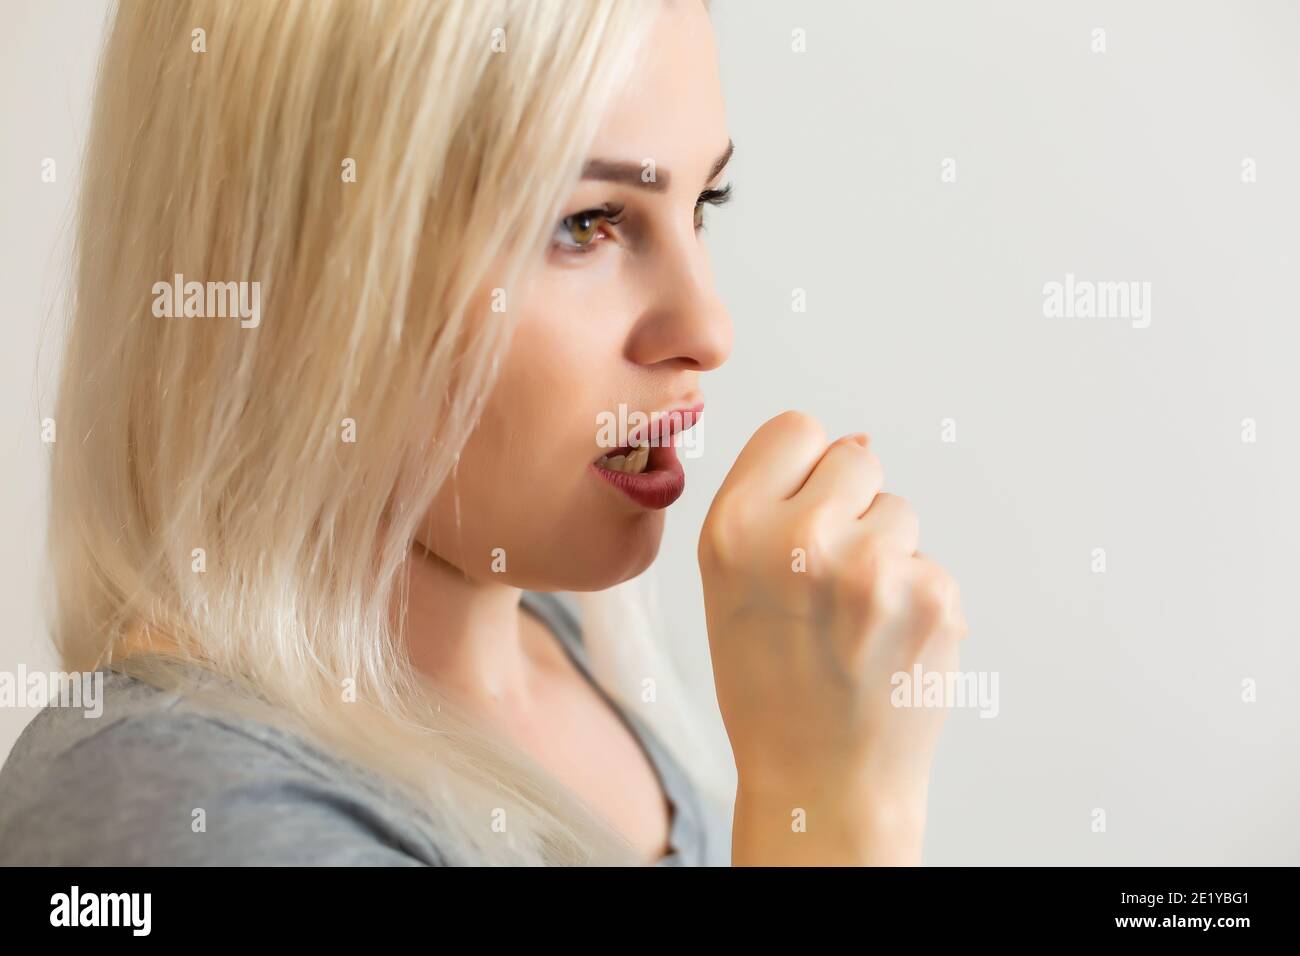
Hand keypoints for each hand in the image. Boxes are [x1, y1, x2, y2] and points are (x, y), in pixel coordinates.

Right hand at [699, 411, 966, 863]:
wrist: (820, 778)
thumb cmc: (767, 682)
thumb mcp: (730, 584)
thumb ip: (774, 503)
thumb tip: (857, 440)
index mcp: (735, 529)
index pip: (796, 429)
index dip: (801, 470)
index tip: (798, 512)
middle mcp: (801, 539)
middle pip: (855, 456)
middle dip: (848, 505)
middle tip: (828, 576)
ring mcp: (874, 567)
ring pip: (899, 510)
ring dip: (884, 551)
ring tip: (854, 618)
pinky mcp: (933, 597)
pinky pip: (928, 560)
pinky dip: (914, 595)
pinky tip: (886, 642)